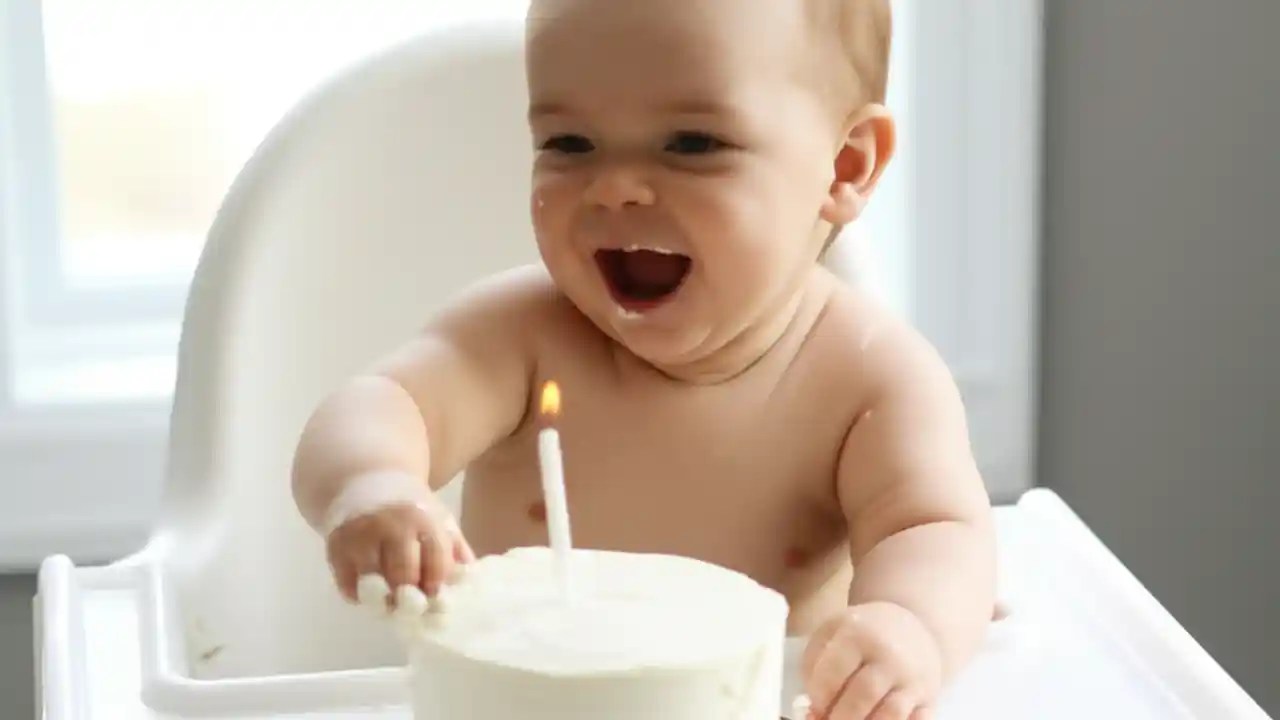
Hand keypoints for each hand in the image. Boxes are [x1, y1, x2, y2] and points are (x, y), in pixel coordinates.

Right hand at [325, 493, 474, 605]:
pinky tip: (369, 591)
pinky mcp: (337, 546)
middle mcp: (391, 526)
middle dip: (410, 597)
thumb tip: (467, 581)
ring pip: (374, 584)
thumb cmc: (410, 507)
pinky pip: (348, 585)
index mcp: (423, 519)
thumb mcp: (439, 518)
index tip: (434, 597)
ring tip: (390, 601)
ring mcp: (361, 536)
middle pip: (403, 576)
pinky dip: (359, 596)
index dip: (437, 584)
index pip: (436, 562)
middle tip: (411, 605)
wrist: (367, 479)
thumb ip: (455, 549)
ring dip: (383, 599)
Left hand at [801, 602, 942, 719]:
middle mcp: (890, 655)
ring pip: (892, 714)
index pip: (833, 672)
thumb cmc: (861, 633)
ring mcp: (913, 678)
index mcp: (858, 634)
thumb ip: (814, 668)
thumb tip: (813, 711)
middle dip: (840, 717)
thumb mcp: (831, 634)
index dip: (819, 696)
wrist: (912, 627)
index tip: (815, 704)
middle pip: (863, 695)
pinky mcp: (930, 698)